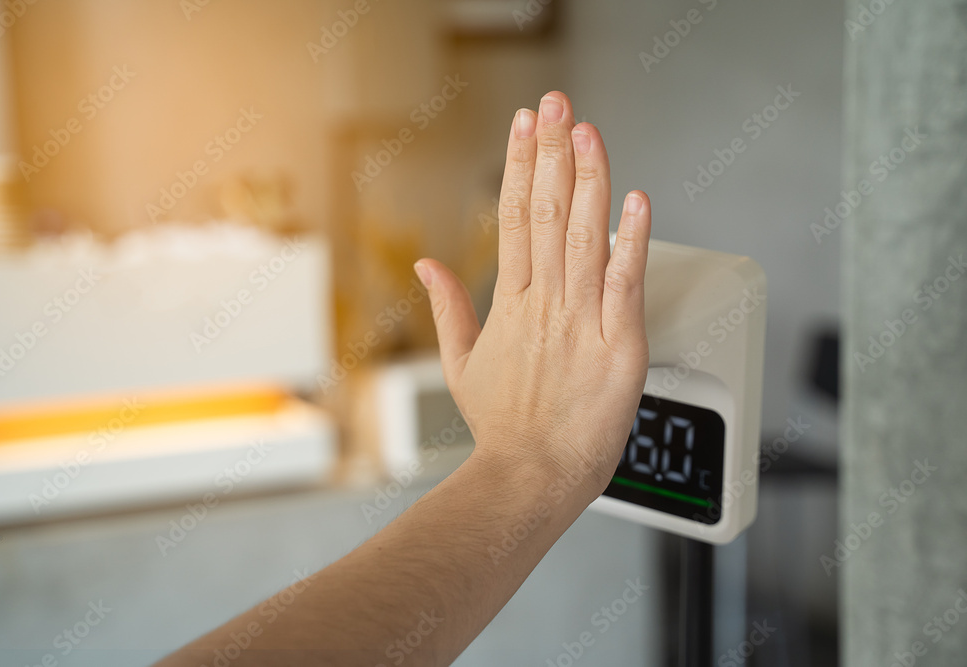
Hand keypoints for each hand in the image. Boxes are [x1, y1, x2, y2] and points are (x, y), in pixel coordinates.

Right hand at [415, 91, 651, 504]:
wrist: (531, 476)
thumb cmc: (502, 427)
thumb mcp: (461, 364)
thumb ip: (448, 308)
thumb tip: (428, 265)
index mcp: (510, 305)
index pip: (515, 218)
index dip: (521, 166)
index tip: (525, 126)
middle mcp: (545, 304)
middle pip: (549, 213)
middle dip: (553, 152)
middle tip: (557, 103)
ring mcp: (582, 322)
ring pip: (586, 236)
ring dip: (588, 180)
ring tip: (589, 131)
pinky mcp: (620, 347)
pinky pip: (627, 284)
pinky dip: (632, 240)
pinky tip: (636, 200)